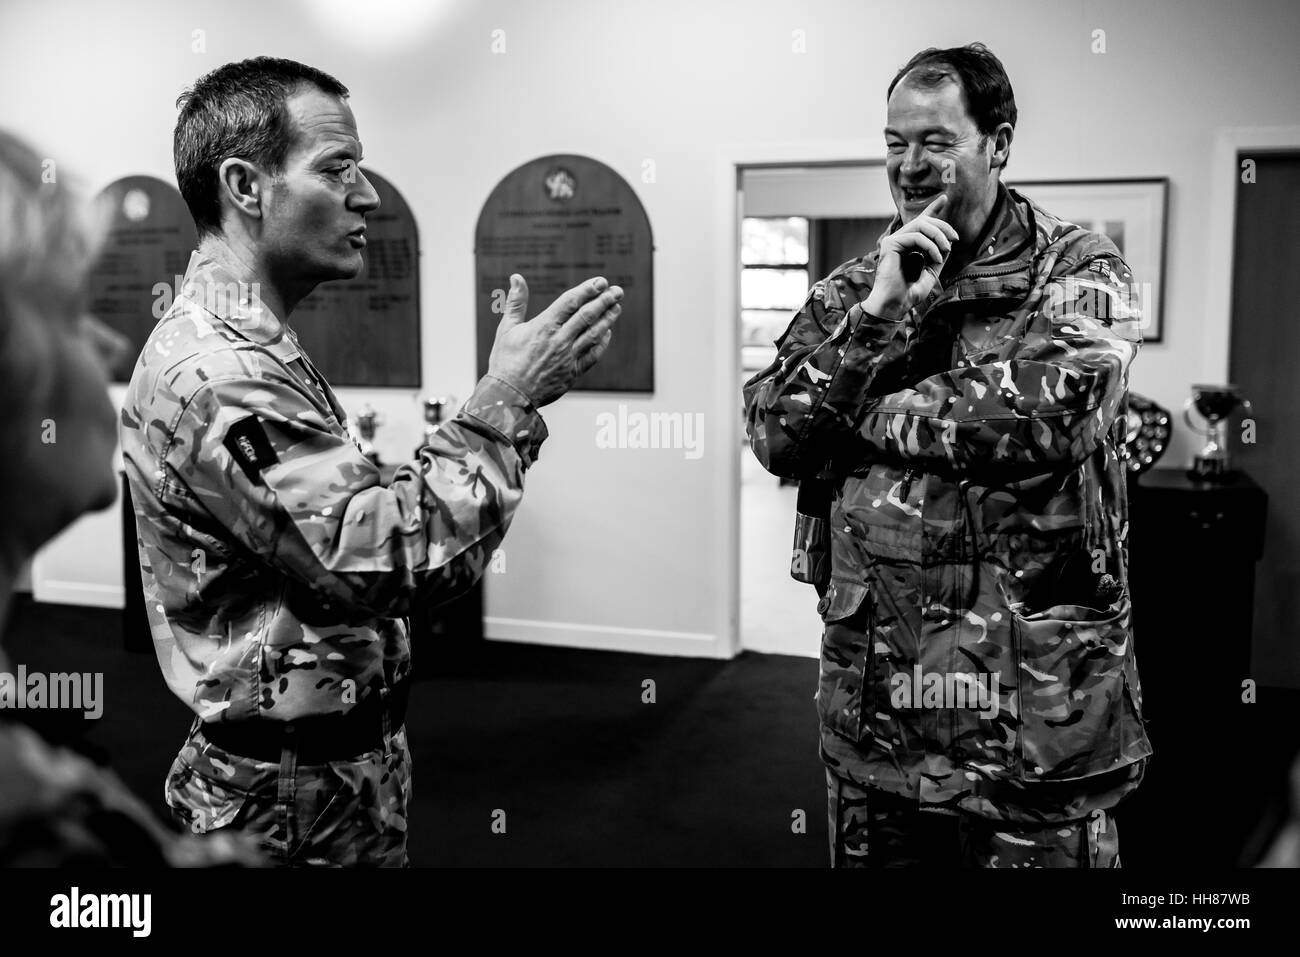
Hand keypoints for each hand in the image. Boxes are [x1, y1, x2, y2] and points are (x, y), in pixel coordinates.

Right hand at [486, 274, 622, 406]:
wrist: (509, 396)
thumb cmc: (505, 361)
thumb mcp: (507, 328)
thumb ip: (515, 302)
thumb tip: (516, 276)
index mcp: (543, 327)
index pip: (571, 302)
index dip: (587, 290)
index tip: (601, 282)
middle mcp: (559, 341)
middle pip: (587, 316)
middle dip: (604, 301)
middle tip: (617, 291)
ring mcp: (568, 358)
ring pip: (593, 334)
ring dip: (607, 319)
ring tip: (617, 307)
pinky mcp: (573, 373)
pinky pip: (593, 355)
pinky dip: (601, 343)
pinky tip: (607, 333)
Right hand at [865, 194, 958, 320]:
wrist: (895, 304)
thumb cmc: (910, 292)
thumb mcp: (932, 271)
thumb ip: (939, 256)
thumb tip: (948, 241)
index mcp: (908, 246)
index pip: (921, 222)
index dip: (933, 209)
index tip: (944, 199)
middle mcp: (899, 240)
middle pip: (924, 221)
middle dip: (943, 226)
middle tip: (954, 239)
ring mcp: (893, 241)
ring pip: (920, 225)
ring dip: (938, 235)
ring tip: (946, 250)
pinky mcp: (890, 244)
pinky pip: (915, 236)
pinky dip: (930, 246)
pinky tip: (936, 257)